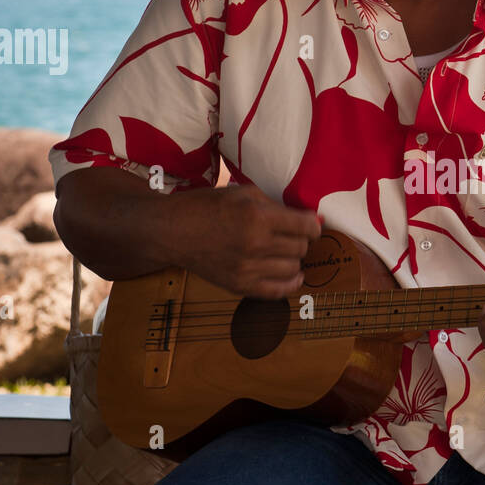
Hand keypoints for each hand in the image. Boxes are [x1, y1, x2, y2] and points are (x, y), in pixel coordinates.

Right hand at [172, 181, 321, 298]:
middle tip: (293, 235)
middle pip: (301, 248)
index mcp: (257, 217)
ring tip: (286, 252)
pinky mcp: (238, 286)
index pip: (306, 227)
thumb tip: (306, 218)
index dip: (314, 225)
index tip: (311, 224)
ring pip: (293, 269)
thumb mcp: (242, 193)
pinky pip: (276, 291)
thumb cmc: (204, 206)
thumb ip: (274, 205)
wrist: (170, 231)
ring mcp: (247, 269)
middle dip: (302, 240)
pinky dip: (290, 284)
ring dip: (294, 259)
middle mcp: (255, 245)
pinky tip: (293, 275)